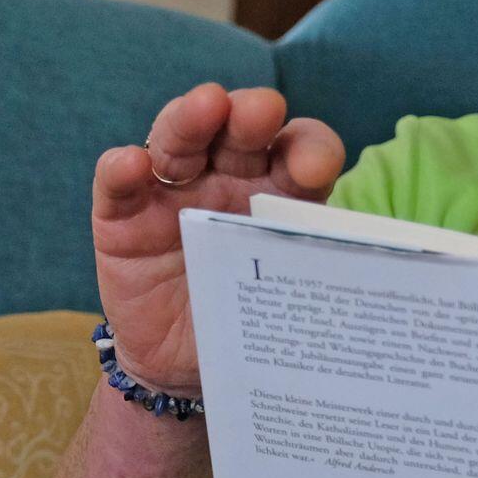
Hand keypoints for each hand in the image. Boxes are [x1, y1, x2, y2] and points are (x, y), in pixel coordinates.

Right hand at [92, 83, 343, 396]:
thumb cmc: (246, 320)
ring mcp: (172, 192)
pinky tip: (132, 165)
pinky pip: (117, 185)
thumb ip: (310, 276)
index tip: (314, 169)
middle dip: (250, 115)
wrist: (186, 369)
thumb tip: (361, 285)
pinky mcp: (122, 217)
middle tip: (262, 111)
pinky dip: (121, 170)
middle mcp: (228, 178)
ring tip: (204, 108)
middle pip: (238, 132)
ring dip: (190, 121)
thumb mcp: (283, 300)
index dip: (310, 149)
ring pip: (178, 141)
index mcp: (279, 190)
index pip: (300, 151)